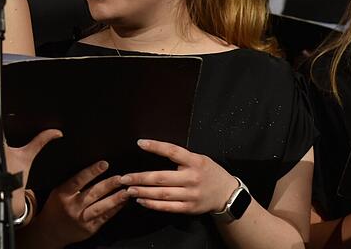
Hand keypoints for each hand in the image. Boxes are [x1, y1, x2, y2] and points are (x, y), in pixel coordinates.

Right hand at [31, 160, 129, 246]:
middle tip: (121, 178)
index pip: (78, 180)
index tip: (104, 164)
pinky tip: (122, 203)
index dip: (92, 171)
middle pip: (93, 193)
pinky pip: (104, 217)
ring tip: (126, 192)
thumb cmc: (55, 207)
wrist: (51, 231)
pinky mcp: (89, 228)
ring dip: (115, 199)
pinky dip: (114, 209)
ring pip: (101, 207)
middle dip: (108, 185)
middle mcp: (72, 206)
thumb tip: (92, 171)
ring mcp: (81, 218)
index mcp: (63, 194)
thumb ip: (72, 184)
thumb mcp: (58, 192)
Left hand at [121, 139, 236, 214]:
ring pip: (162, 194)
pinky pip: (167, 207)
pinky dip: (152, 204)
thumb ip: (181, 157)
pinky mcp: (189, 208)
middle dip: (140, 177)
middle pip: (161, 178)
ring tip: (128, 189)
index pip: (173, 151)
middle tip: (124, 177)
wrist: (226, 194)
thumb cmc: (208, 172)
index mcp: (195, 162)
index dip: (156, 147)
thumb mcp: (199, 159)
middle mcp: (192, 178)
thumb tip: (154, 150)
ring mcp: (191, 195)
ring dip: (143, 191)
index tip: (140, 143)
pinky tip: (141, 200)